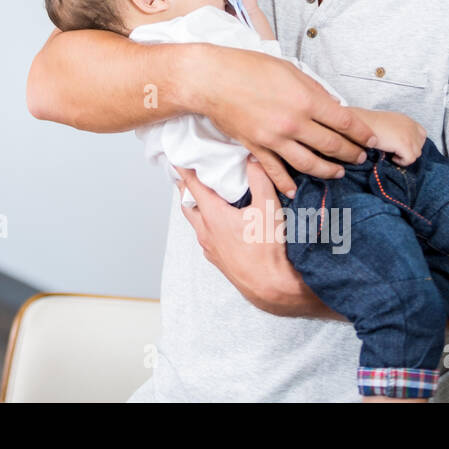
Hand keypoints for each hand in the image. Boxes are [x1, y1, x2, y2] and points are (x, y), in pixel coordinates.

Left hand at [174, 156, 326, 316]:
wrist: (272, 288)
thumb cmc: (268, 250)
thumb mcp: (268, 208)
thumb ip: (260, 180)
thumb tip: (254, 159)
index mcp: (213, 216)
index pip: (192, 186)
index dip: (184, 171)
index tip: (176, 159)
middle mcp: (206, 232)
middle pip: (188, 205)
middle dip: (186, 190)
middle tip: (186, 177)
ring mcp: (210, 248)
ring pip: (197, 224)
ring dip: (197, 209)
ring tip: (204, 199)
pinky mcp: (218, 261)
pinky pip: (207, 239)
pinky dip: (208, 227)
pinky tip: (220, 226)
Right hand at [194, 45, 376, 194]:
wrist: (212, 79)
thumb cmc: (248, 67)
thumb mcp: (290, 69)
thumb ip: (314, 89)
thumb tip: (332, 104)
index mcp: (306, 100)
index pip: (345, 122)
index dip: (362, 134)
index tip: (372, 140)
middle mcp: (294, 123)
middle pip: (332, 145)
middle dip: (351, 154)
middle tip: (360, 157)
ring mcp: (274, 139)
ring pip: (309, 164)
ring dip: (328, 171)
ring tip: (338, 173)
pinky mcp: (257, 147)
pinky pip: (275, 171)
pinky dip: (286, 183)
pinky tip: (295, 191)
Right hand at [353, 109, 425, 165]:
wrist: (359, 123)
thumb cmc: (366, 125)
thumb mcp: (386, 124)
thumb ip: (396, 130)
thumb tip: (397, 144)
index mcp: (407, 120)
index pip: (421, 134)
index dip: (412, 143)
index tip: (399, 146)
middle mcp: (411, 126)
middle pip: (420, 146)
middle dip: (408, 151)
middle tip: (393, 151)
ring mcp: (410, 135)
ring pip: (416, 154)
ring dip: (404, 156)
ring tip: (390, 153)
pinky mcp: (405, 144)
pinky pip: (410, 160)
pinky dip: (400, 161)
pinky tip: (390, 156)